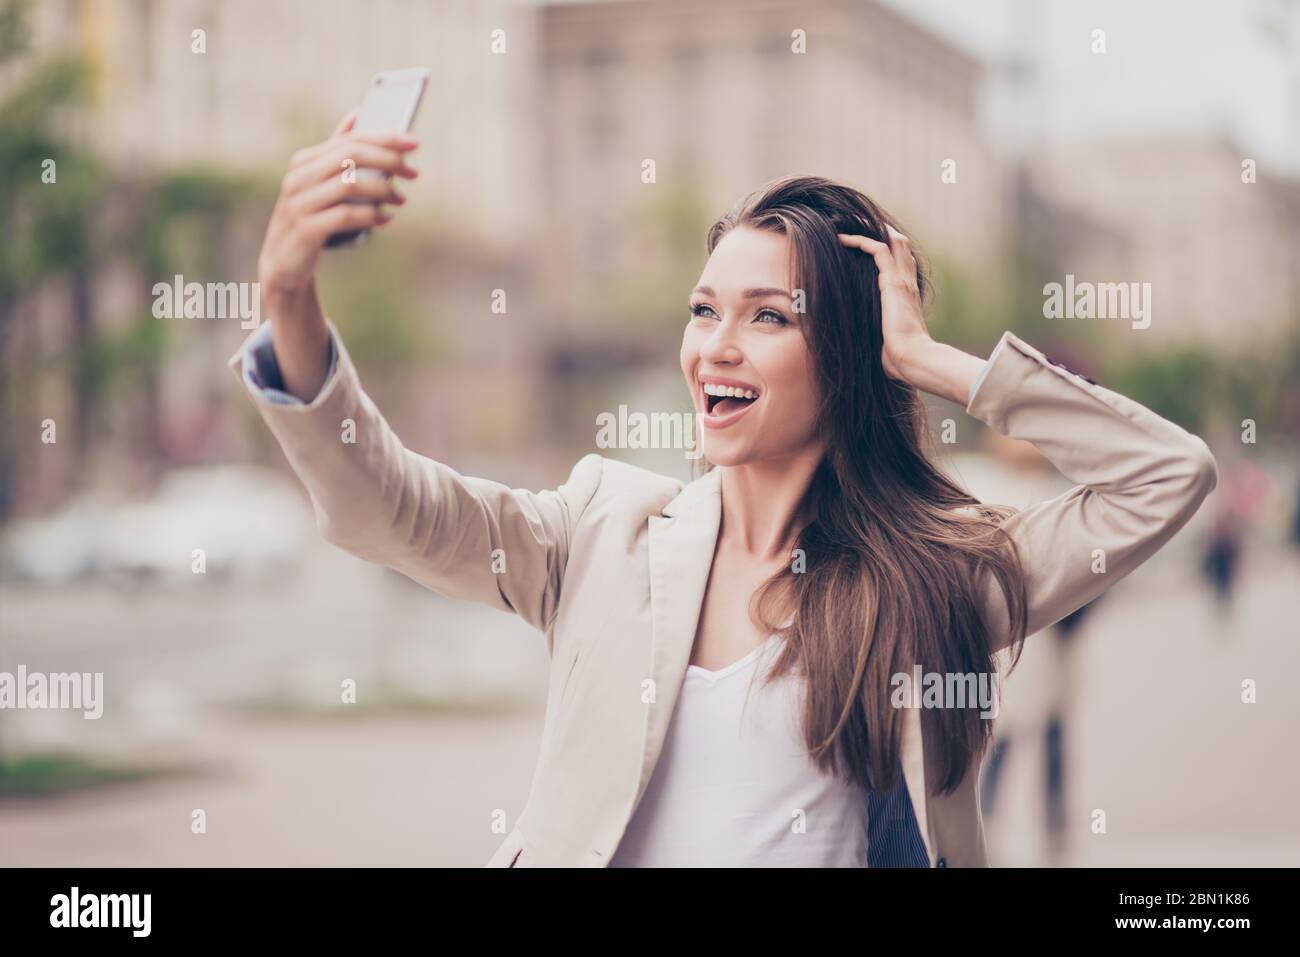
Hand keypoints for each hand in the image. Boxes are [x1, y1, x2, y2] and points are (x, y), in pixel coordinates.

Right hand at [257, 110, 419, 312]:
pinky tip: (385, 220)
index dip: (384, 138)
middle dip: (388, 160)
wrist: (283, 265)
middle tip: (413, 173)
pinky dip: (370, 216)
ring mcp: (299, 203)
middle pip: (350, 156)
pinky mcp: (306, 230)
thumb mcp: (320, 184)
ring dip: (382, 190)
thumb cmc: (310, 220)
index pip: (349, 140)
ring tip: (400, 199)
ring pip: (349, 184)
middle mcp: (299, 178)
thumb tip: (359, 114)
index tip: (414, 143)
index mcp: (304, 162)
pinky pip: (345, 216)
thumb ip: (337, 153)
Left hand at [837, 225, 933, 381]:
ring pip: (892, 241)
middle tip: (856, 224)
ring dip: (869, 229)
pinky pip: (878, 250)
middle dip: (880, 230)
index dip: (886, 247)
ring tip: (847, 224)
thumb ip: (874, 332)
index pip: (901, 261)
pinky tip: (842, 239)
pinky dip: (860, 240)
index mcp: (907, 294)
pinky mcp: (893, 283)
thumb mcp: (883, 339)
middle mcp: (907, 282)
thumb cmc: (899, 358)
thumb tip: (853, 341)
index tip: (865, 242)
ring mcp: (902, 280)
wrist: (913, 359)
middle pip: (900, 244)